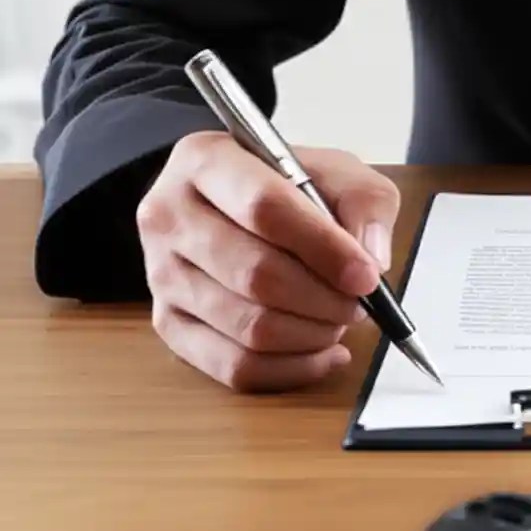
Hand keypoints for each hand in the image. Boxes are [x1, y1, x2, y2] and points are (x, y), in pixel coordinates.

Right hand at [136, 132, 399, 391]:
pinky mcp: (169, 323)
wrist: (235, 205)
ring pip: (249, 328)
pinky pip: (235, 367)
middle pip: (256, 275)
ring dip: (313, 334)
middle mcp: (168, 215)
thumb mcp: (338, 171)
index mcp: (205, 161)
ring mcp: (160, 274)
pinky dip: (293, 369)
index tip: (366, 276)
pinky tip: (325, 353)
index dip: (325, 249)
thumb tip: (370, 260)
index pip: (265, 208)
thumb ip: (365, 202)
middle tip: (359, 303)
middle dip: (324, 299)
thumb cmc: (289, 187)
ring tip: (340, 320)